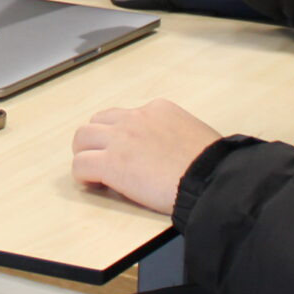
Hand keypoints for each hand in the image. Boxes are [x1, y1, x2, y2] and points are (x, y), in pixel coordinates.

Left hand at [72, 101, 223, 212]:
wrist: (210, 179)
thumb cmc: (212, 165)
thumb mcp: (195, 133)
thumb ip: (175, 134)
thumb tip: (173, 148)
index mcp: (158, 109)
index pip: (127, 115)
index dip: (122, 135)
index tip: (128, 151)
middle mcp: (135, 118)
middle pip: (98, 122)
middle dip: (97, 139)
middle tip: (101, 157)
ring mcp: (120, 139)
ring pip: (83, 138)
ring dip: (85, 153)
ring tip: (92, 170)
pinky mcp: (111, 163)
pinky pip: (81, 164)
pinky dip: (83, 174)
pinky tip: (92, 183)